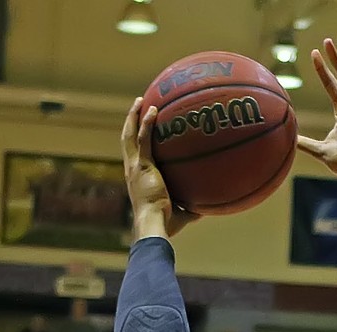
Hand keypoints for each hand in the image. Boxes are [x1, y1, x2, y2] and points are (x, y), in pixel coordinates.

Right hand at [120, 98, 196, 239]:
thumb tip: (208, 205)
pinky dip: (147, 124)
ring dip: (134, 116)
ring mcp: (134, 166)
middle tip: (138, 106)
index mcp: (137, 178)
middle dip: (131, 121)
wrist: (154, 225)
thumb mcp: (182, 213)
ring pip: (130, 135)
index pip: (134, 154)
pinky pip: (143, 139)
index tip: (141, 128)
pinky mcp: (141, 166)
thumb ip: (192, 206)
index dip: (135, 140)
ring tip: (141, 101)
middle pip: (127, 139)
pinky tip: (153, 110)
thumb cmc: (166, 224)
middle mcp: (132, 170)